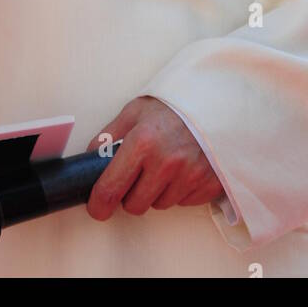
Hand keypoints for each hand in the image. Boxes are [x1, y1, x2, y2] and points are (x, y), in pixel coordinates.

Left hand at [85, 95, 225, 219]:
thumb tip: (90, 160)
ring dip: (158, 191)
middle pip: (135, 205)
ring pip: (160, 205)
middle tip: (140, 173)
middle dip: (132, 193)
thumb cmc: (174, 105)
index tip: (97, 207)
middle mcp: (166, 162)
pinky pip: (184, 202)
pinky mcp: (210, 185)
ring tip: (167, 164)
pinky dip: (180, 190)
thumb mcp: (135, 110)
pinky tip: (184, 168)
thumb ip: (109, 135)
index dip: (99, 204)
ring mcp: (190, 175)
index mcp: (142, 142)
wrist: (217, 100)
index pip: (111, 188)